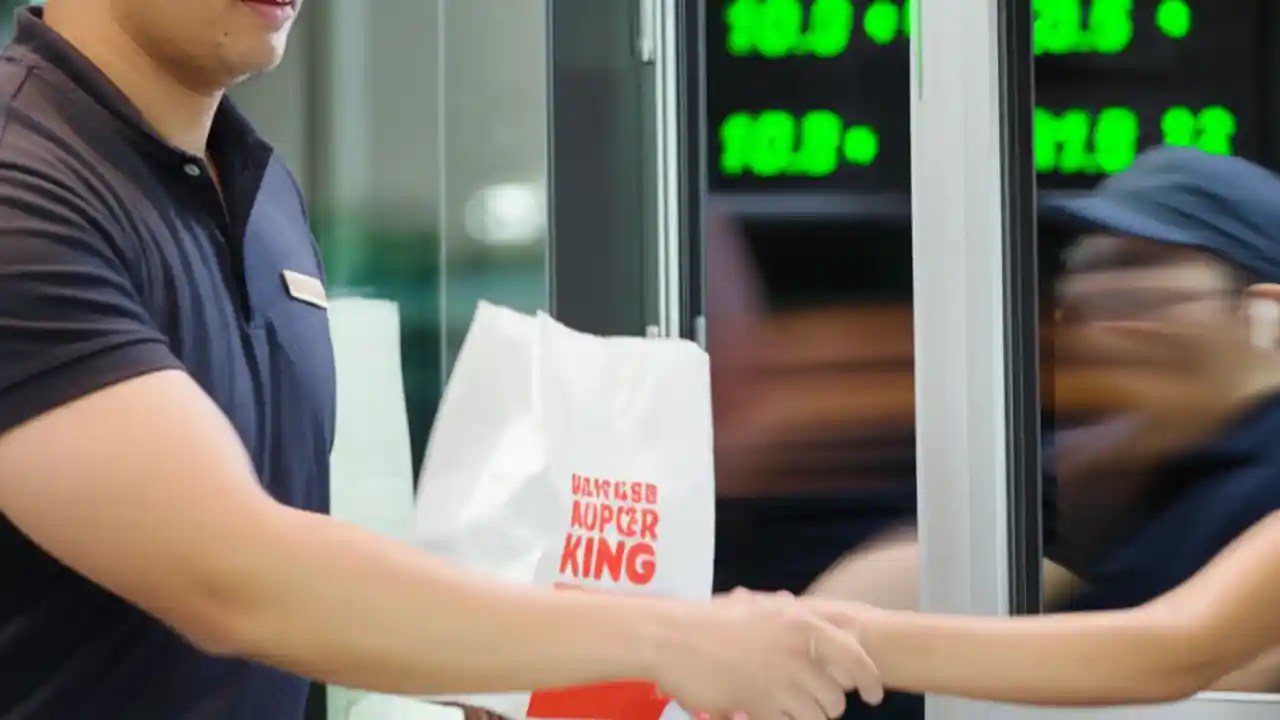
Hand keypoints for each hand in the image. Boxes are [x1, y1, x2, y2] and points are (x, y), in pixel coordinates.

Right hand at [652, 589, 882, 719]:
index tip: (873, 695)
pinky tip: (757, 709)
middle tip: (799, 698)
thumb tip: (836, 622)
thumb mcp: (759, 607)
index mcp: (802, 622)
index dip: (869, 680)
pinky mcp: (760, 703)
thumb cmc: (712, 621)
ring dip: (801, 716)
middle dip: (823, 704)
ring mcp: (781, 678)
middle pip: (836, 698)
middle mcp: (799, 650)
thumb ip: (797, 616)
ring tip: (776, 704)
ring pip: (816, 717)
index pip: (857, 656)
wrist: (672, 637)